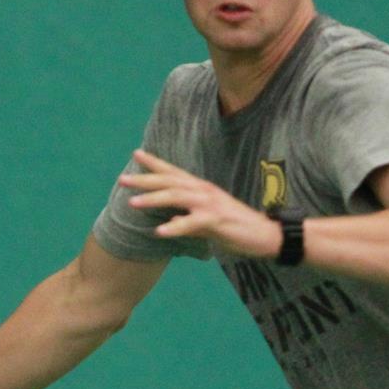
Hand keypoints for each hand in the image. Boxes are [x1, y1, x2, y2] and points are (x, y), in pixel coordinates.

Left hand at [118, 149, 280, 258]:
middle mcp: (204, 191)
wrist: (266, 234)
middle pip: (169, 182)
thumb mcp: (209, 219)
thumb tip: (171, 220)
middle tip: (122, 179)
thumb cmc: (238, 227)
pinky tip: (158, 232)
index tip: (136, 154)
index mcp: (202, 188)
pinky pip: (192, 223)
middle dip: (144, 180)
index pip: (174, 172)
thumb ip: (189, 217)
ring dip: (153, 199)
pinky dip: (174, 227)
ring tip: (131, 202)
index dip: (155, 163)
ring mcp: (210, 204)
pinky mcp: (217, 220)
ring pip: (176, 197)